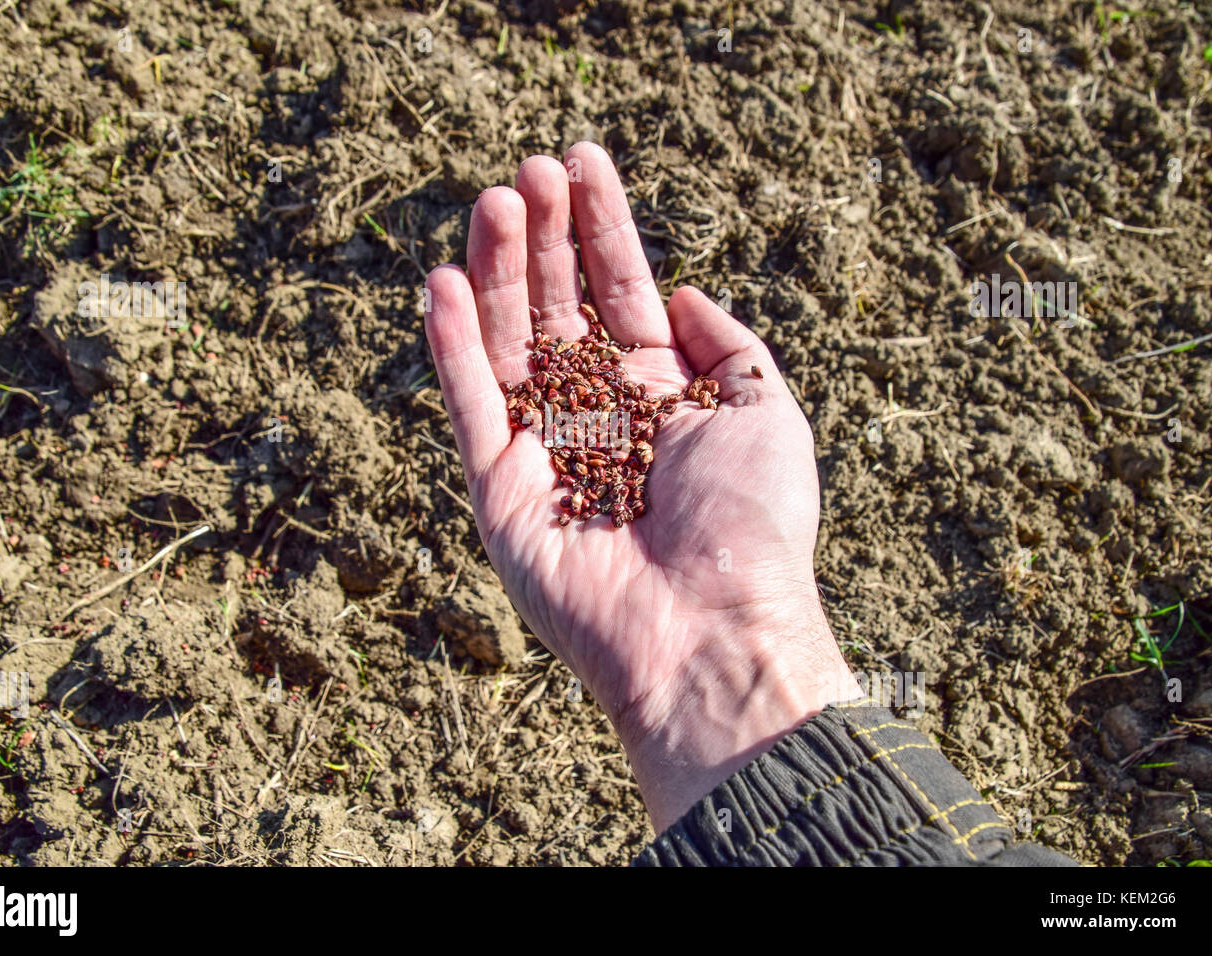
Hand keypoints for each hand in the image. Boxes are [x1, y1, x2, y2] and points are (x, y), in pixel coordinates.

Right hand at [424, 142, 859, 829]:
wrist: (710, 630)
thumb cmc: (753, 524)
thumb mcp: (768, 410)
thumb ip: (728, 345)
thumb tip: (679, 293)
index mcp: (664, 398)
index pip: (620, 292)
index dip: (602, 227)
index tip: (581, 160)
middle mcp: (599, 417)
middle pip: (557, 307)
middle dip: (544, 238)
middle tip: (531, 170)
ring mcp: (545, 451)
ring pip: (508, 343)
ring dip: (495, 271)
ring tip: (495, 199)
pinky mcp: (500, 490)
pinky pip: (470, 405)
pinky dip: (453, 345)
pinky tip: (443, 281)